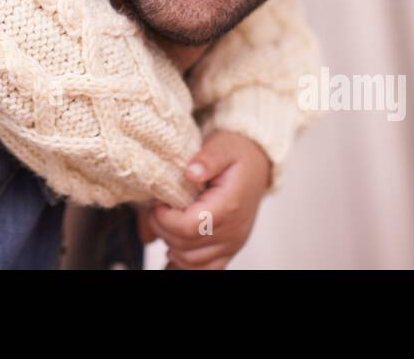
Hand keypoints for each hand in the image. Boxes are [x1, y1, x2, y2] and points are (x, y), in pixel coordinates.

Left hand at [136, 130, 270, 268]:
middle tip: (156, 208)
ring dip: (171, 245)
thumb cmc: (237, 153)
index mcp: (228, 205)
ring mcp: (232, 242)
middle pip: (186, 247)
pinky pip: (206, 269)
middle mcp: (233, 230)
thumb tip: (191, 172)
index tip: (157, 201)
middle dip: (163, 228)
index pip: (188, 226)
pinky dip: (185, 263)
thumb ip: (207, 158)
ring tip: (166, 221)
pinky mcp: (230, 248)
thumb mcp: (222, 146)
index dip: (165, 218)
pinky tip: (174, 246)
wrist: (257, 163)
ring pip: (192, 262)